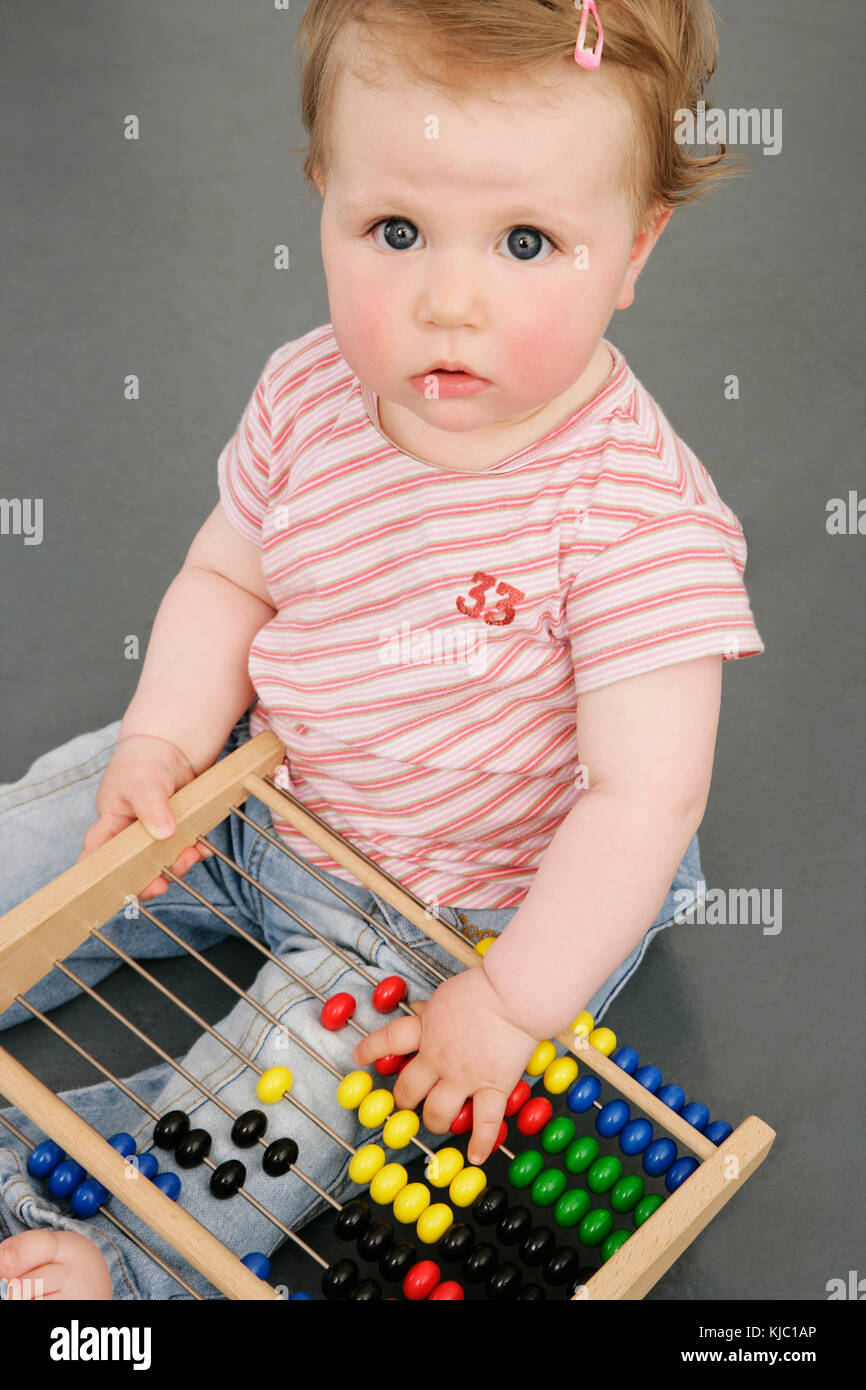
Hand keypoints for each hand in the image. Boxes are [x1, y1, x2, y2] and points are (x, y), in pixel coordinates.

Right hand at [77, 734, 209, 900]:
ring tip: (191, 856)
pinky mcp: (178, 833)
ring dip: (177, 865)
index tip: (113, 890)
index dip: (100, 878)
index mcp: (109, 827)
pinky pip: (186, 850)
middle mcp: (130, 838)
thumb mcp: (142, 782)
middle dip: (148, 881)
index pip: (95, 858)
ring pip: (163, 863)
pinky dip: (196, 851)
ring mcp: (155, 838)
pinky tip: (204, 847)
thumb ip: (151, 808)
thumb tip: (164, 833)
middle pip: (133, 870)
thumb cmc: (142, 763)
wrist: (171, 748)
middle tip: (161, 883)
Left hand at [352, 965, 537, 1164]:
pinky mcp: (492, 1087)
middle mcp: (438, 1057)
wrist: (513, 995)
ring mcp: (464, 1077)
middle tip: (407, 1103)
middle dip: (404, 1100)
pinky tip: (477, 1155)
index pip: (389, 1040)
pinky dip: (480, 1143)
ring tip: (438, 1125)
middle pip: (408, 1089)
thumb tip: (416, 1008)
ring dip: (435, 1122)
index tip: (359, 1058)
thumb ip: (431, 1009)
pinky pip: (485, 1123)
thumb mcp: (447, 994)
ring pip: (437, 1112)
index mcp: (426, 1029)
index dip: (371, 1050)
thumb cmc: (484, 987)